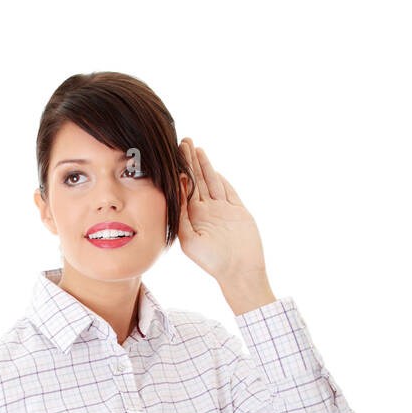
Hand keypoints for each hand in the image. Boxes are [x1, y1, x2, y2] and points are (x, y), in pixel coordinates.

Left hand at [177, 137, 273, 312]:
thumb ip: (182, 217)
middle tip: (182, 141)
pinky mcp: (238, 211)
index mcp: (193, 218)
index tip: (169, 154)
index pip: (183, 189)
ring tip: (195, 147)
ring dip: (203, 165)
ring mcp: (223, 210)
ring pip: (211, 181)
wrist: (241, 271)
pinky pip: (227, 190)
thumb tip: (175, 194)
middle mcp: (206, 212)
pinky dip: (219, 178)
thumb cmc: (214, 261)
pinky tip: (210, 166)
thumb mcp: (190, 241)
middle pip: (196, 180)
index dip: (178, 172)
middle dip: (189, 161)